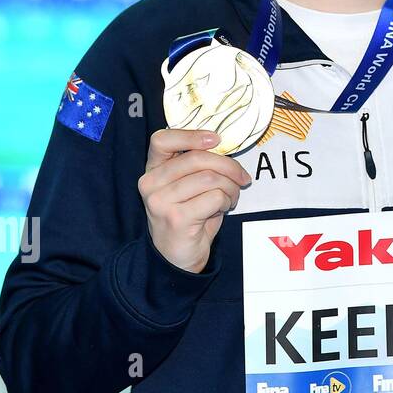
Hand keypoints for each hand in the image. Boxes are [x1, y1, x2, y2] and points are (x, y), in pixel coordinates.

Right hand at [138, 129, 251, 273]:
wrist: (178, 257)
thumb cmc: (189, 216)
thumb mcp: (188, 186)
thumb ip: (198, 165)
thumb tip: (223, 147)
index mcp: (153, 170)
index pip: (162, 140)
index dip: (191, 135)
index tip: (216, 140)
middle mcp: (151, 184)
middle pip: (197, 158)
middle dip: (228, 166)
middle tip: (241, 178)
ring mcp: (160, 201)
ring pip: (209, 178)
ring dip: (230, 187)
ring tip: (231, 197)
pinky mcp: (176, 218)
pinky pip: (214, 197)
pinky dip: (227, 201)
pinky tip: (223, 209)